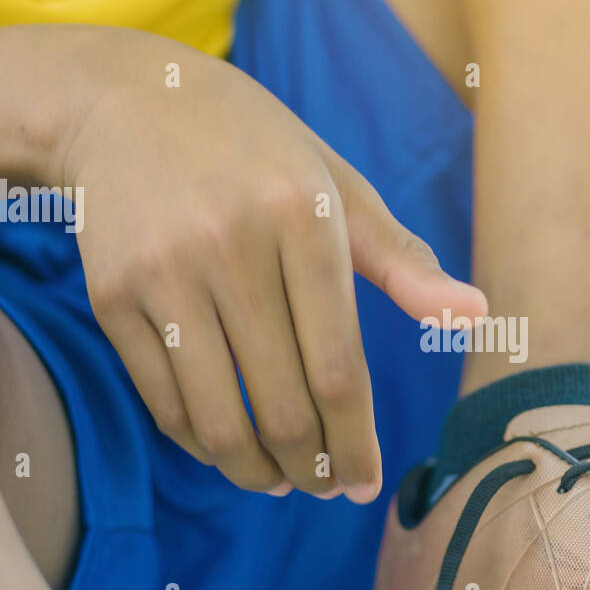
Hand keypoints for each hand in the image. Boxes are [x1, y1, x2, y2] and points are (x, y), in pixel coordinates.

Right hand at [53, 31, 485, 500]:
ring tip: (280, 482)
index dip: (356, 443)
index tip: (366, 483)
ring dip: (256, 473)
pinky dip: (202, 444)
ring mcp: (162, 272)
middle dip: (313, 469)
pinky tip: (229, 449)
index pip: (339, 369)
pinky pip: (163, 402)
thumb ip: (404, 262)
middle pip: (282, 405)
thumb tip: (478, 316)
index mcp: (302, 217)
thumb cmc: (258, 153)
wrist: (127, 101)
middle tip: (326, 488)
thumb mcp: (338, 188)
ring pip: (217, 419)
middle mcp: (229, 246)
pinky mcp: (110, 295)